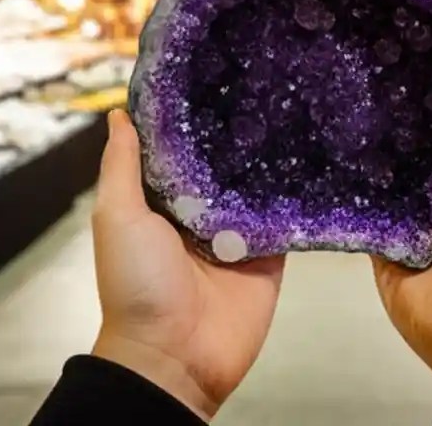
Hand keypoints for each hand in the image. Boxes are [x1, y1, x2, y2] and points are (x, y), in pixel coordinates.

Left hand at [91, 110, 285, 420]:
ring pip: (257, 188)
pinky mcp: (268, 257)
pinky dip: (296, 200)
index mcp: (159, 204)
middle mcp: (199, 215)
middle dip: (237, 135)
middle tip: (262, 83)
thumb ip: (121, 166)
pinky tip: (312, 161)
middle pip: (222, 166)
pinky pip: (285, 222)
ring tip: (293, 112)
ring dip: (270, 161)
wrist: (175, 357)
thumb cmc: (137, 286)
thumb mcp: (118, 217)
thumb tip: (118, 114)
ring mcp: (236, 236)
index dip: (189, 119)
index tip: (209, 74)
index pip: (178, 152)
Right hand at [372, 102, 431, 395]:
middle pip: (422, 159)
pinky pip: (365, 216)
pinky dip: (353, 195)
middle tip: (383, 81)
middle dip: (407, 129)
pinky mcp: (384, 247)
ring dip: (376, 156)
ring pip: (390, 183)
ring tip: (353, 109)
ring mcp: (412, 227)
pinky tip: (336, 157)